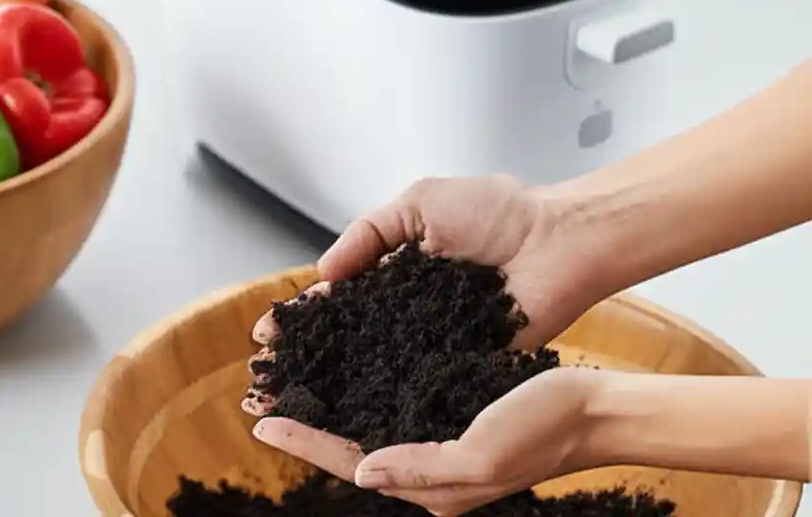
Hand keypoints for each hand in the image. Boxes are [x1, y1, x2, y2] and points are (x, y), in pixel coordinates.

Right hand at [244, 174, 602, 415]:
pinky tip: (351, 410)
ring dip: (335, 383)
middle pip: (350, 339)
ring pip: (377, 365)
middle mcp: (412, 310)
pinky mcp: (465, 362)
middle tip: (265, 375)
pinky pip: (419, 379)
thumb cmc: (499, 211)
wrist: (560, 237)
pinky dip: (386, 393)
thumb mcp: (419, 203)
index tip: (268, 332)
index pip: (340, 298)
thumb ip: (368, 234)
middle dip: (307, 358)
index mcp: (399, 270)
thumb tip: (324, 274)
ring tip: (293, 400)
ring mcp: (436, 339)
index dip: (304, 317)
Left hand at [252, 368, 607, 515]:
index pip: (348, 462)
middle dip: (301, 423)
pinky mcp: (447, 410)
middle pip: (347, 444)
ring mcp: (436, 438)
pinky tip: (343, 366)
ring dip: (324, 402)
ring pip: (364, 421)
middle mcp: (426, 466)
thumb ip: (422, 466)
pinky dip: (359, 386)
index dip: (303, 441)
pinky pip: (390, 401)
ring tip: (288, 379)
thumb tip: (362, 470)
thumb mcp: (482, 454)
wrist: (594, 409)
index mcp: (430, 484)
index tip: (260, 420)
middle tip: (256, 395)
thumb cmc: (545, 427)